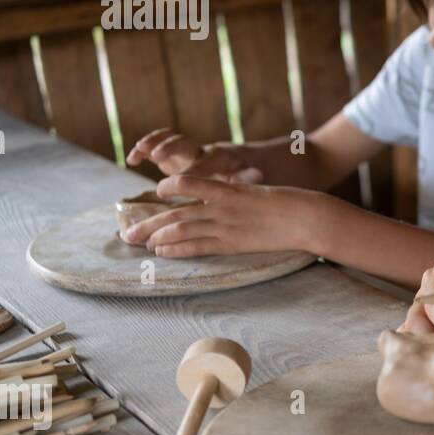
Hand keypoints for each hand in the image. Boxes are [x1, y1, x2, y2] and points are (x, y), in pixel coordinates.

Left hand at [122, 175, 316, 256]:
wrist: (305, 216)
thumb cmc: (286, 202)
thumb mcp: (256, 191)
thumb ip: (234, 194)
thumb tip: (219, 199)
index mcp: (226, 188)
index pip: (185, 183)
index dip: (167, 188)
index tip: (157, 193)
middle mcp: (220, 206)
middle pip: (174, 212)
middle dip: (148, 223)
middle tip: (128, 232)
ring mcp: (225, 225)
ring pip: (180, 229)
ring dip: (156, 236)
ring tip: (141, 243)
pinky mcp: (232, 243)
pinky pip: (197, 246)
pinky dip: (176, 249)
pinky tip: (162, 251)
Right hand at [126, 129, 262, 182]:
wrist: (234, 161)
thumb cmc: (239, 174)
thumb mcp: (246, 178)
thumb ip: (248, 177)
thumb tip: (258, 174)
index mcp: (218, 157)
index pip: (204, 162)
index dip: (192, 170)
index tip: (178, 182)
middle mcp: (199, 150)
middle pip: (184, 143)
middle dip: (170, 149)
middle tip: (157, 157)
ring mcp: (184, 150)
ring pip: (168, 139)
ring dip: (154, 143)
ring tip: (140, 152)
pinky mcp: (172, 153)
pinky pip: (156, 144)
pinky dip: (144, 148)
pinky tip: (131, 160)